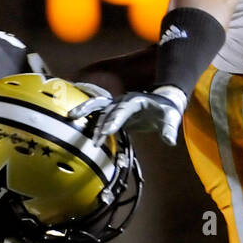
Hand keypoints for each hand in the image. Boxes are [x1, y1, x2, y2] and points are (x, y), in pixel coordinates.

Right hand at [69, 85, 187, 146]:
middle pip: (108, 109)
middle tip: (94, 138)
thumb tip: (170, 141)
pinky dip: (87, 114)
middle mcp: (124, 100)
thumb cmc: (167, 110)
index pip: (124, 110)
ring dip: (86, 111)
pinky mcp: (114, 112)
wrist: (163, 102)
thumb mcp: (171, 118)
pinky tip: (74, 119)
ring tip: (71, 116)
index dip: (115, 120)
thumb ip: (169, 129)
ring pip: (99, 107)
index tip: (107, 131)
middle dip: (99, 122)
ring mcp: (117, 105)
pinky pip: (98, 113)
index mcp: (137, 100)